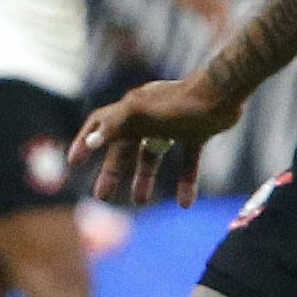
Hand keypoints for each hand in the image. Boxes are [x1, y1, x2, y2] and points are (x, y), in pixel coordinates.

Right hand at [71, 70, 243, 205]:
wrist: (223, 93)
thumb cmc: (179, 101)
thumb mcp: (141, 111)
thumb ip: (115, 124)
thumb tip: (92, 142)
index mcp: (131, 109)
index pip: (100, 124)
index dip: (86, 141)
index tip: (74, 162)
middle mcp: (149, 118)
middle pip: (124, 147)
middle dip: (113, 172)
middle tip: (102, 196)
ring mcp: (172, 126)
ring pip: (153, 156)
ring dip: (145, 179)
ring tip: (140, 202)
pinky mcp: (196, 134)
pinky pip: (187, 162)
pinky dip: (186, 181)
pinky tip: (186, 203)